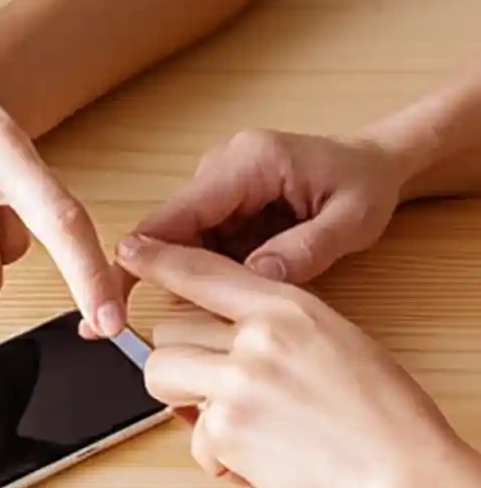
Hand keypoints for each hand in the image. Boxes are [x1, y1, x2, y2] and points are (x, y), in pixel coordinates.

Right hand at [113, 130, 405, 307]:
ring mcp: (218, 187)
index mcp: (248, 162)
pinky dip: (204, 277)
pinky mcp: (222, 207)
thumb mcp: (351, 220)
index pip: (175, 214)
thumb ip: (303, 249)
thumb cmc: (365, 183)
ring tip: (202, 318)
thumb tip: (254, 277)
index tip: (112, 295)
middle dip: (151, 278)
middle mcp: (222, 169)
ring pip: (180, 243)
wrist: (375, 164)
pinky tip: (221, 299)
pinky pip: (200, 247)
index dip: (140, 257)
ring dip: (186, 282)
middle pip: (167, 231)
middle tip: (124, 326)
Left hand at [118, 235, 465, 487]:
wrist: (401, 474)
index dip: (160, 259)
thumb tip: (226, 334)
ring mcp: (234, 384)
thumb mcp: (334, 339)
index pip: (204, 272)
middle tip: (212, 384)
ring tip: (231, 420)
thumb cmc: (381, 414)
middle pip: (167, 329)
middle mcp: (255, 338)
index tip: (131, 249)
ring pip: (160, 374)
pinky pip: (189, 437)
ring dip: (183, 401)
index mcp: (286, 308)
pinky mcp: (223, 432)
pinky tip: (257, 459)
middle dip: (179, 357)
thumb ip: (275, 327)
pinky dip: (216, 455)